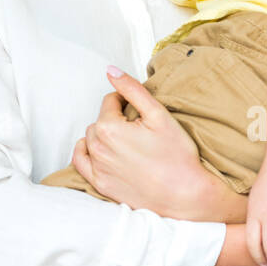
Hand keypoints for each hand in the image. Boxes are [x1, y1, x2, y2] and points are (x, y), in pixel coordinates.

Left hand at [70, 66, 213, 217]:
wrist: (185, 195)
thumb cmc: (176, 155)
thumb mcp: (158, 114)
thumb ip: (132, 89)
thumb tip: (110, 70)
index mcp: (109, 128)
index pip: (109, 101)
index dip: (125, 101)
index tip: (139, 109)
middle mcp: (98, 148)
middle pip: (99, 120)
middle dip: (115, 118)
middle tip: (137, 126)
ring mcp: (97, 168)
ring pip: (91, 139)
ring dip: (104, 134)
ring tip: (126, 140)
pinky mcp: (100, 185)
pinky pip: (81, 162)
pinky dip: (86, 152)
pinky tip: (99, 150)